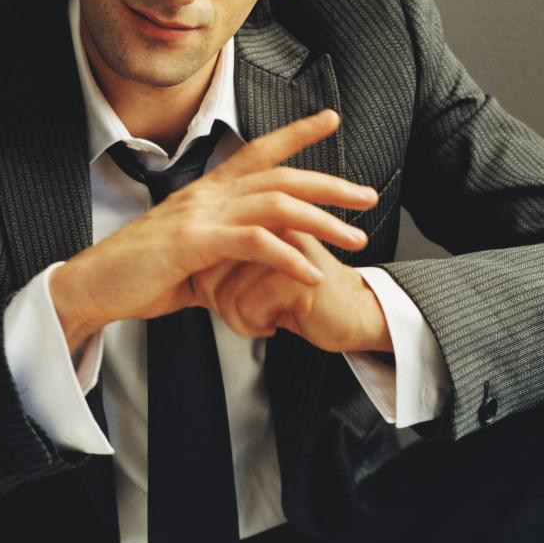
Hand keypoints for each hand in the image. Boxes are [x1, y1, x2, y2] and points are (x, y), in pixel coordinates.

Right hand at [48, 109, 378, 353]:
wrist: (93, 285)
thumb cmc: (141, 272)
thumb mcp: (193, 255)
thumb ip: (227, 252)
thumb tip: (255, 265)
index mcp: (206, 192)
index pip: (257, 151)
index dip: (295, 133)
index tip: (330, 120)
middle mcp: (206, 194)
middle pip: (279, 175)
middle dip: (329, 182)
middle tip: (369, 194)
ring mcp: (199, 215)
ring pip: (274, 205)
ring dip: (321, 220)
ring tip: (357, 237)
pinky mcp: (192, 243)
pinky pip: (251, 243)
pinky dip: (288, 257)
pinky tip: (312, 273)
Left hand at [193, 229, 392, 353]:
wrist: (351, 313)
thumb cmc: (300, 295)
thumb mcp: (257, 270)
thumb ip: (225, 261)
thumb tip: (192, 275)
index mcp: (257, 216)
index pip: (202, 254)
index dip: (208, 287)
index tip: (234, 299)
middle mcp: (268, 224)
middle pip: (207, 274)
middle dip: (220, 306)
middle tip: (249, 312)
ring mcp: (283, 245)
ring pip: (224, 294)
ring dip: (240, 320)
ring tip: (265, 316)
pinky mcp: (295, 273)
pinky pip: (246, 308)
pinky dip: (254, 326)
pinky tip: (275, 322)